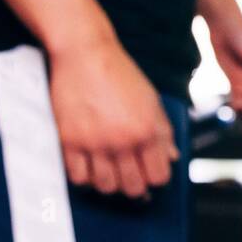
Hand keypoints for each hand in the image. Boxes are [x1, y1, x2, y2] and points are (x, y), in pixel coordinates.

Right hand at [48, 40, 177, 197]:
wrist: (84, 54)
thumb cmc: (120, 74)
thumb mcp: (151, 100)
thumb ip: (163, 132)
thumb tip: (173, 157)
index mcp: (147, 131)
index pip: (159, 177)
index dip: (156, 178)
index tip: (149, 171)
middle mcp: (122, 141)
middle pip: (132, 187)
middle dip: (134, 185)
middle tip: (129, 174)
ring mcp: (94, 143)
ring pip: (105, 186)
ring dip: (109, 182)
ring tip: (109, 169)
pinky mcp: (69, 141)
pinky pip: (77, 177)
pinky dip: (85, 177)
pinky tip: (89, 165)